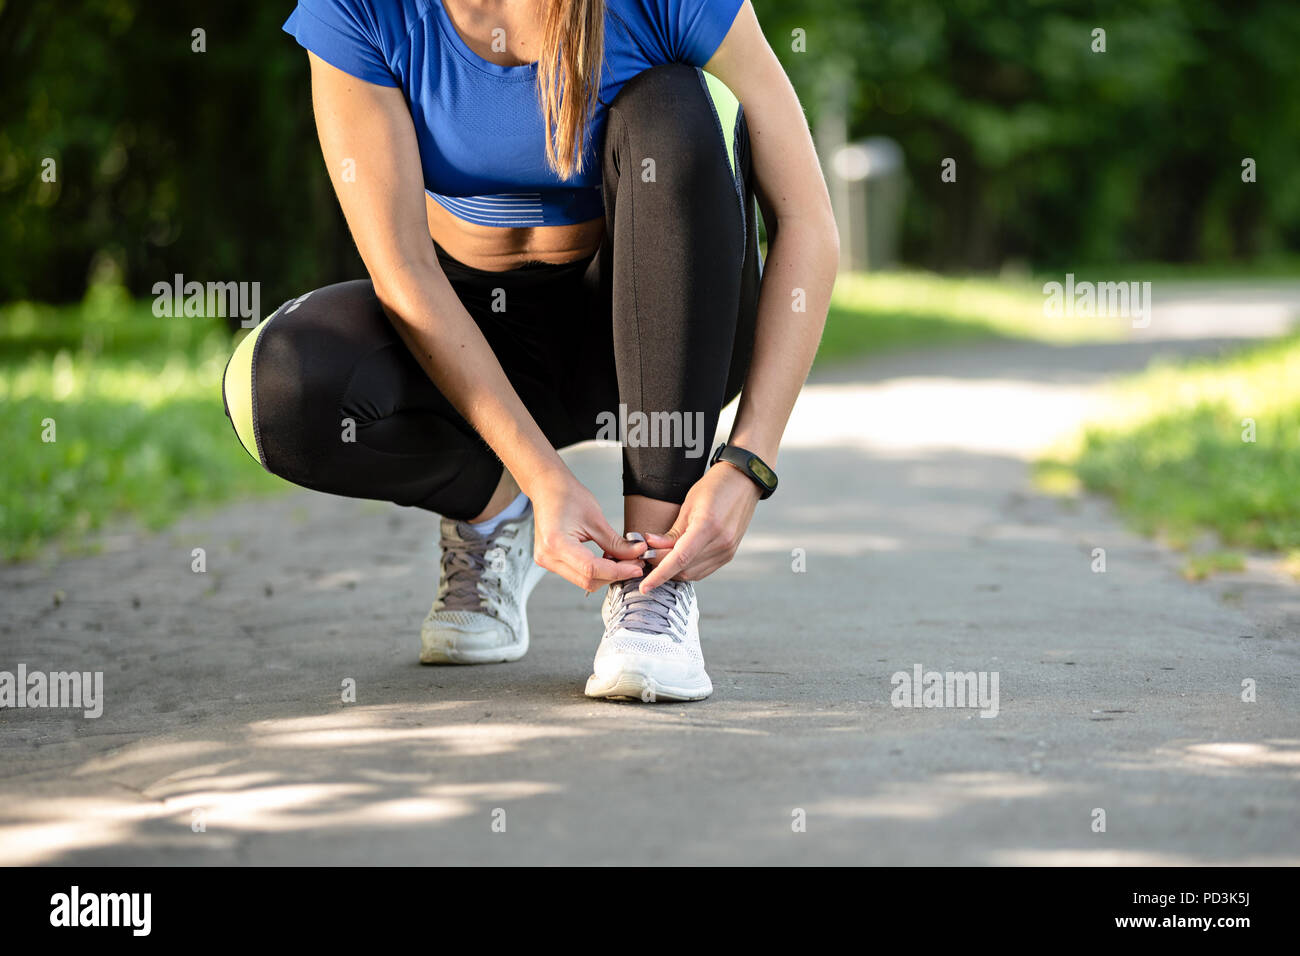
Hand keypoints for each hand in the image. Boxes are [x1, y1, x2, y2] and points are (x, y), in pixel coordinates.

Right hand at [529, 469, 647, 591]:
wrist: (547, 489)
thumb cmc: (569, 496)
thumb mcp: (596, 519)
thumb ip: (616, 543)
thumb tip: (638, 554)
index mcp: (556, 543)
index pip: (591, 569)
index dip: (618, 571)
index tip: (637, 568)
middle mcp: (548, 557)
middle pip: (588, 580)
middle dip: (615, 575)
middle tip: (636, 564)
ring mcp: (547, 561)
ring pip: (583, 581)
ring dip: (607, 575)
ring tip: (624, 561)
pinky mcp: (551, 561)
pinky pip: (577, 574)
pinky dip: (596, 572)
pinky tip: (608, 561)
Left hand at [638, 462, 760, 592]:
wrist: (743, 482)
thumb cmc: (714, 487)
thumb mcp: (688, 505)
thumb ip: (671, 532)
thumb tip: (651, 548)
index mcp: (708, 526)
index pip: (679, 558)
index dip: (659, 575)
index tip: (644, 587)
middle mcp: (721, 543)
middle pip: (684, 568)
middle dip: (661, 567)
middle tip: (646, 556)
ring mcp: (727, 551)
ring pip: (693, 573)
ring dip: (673, 570)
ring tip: (659, 556)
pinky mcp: (729, 554)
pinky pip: (703, 570)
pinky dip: (686, 568)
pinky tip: (676, 559)